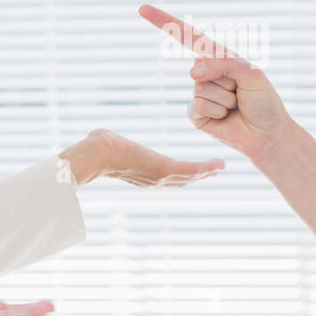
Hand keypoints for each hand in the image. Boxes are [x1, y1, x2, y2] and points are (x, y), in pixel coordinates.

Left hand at [86, 127, 224, 186]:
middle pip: (182, 180)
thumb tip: (97, 134)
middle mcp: (153, 180)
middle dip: (199, 176)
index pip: (166, 177)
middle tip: (214, 172)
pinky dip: (206, 168)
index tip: (193, 172)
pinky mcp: (164, 169)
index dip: (182, 175)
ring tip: (221, 167)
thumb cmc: (94, 149)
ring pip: (189, 177)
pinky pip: (191, 170)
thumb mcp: (106, 143)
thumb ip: (108, 140)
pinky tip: (219, 165)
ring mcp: (160, 177)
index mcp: (141, 175)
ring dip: (207, 173)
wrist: (95, 156)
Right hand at [138, 4, 293, 159]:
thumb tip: (192, 74)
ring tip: (236, 105)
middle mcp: (206, 72)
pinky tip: (226, 117)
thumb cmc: (263, 100)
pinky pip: (197, 106)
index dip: (164, 21)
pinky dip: (216, 112)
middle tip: (240, 91)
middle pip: (200, 66)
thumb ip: (223, 64)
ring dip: (224, 99)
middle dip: (226, 79)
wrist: (267, 134)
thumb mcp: (251, 72)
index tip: (142, 9)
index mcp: (218, 57)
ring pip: (201, 87)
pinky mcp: (196, 114)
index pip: (187, 36)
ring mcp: (199, 93)